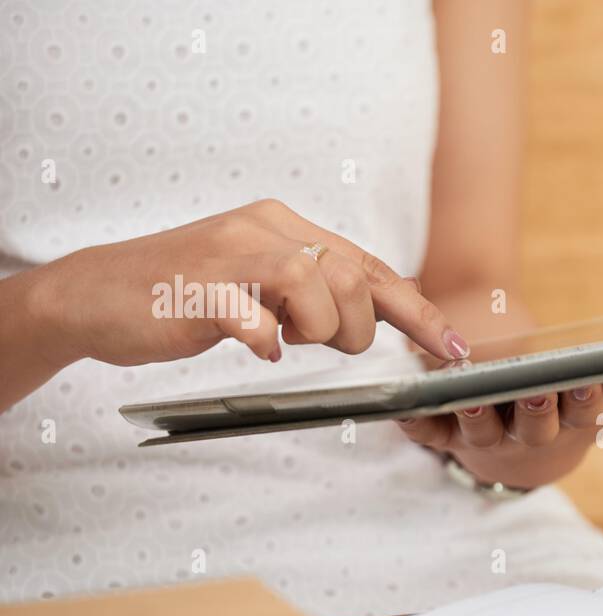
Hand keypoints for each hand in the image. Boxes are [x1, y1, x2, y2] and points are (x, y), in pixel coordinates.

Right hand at [31, 199, 468, 369]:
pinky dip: (267, 342)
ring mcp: (230, 257)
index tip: (454, 349)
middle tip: (318, 342)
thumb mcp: (261, 284)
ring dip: (315, 332)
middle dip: (356, 328)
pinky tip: (254, 346)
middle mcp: (264, 230)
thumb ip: (314, 291)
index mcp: (285, 227)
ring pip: (318, 290)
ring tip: (281, 337)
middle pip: (354, 278)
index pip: (370, 267)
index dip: (419, 311)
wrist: (96, 296)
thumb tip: (373, 315)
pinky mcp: (199, 291)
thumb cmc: (187, 296)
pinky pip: (258, 320)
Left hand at [397, 363, 602, 489]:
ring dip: (472, 414)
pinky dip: (411, 418)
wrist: (514, 425)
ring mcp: (481, 434)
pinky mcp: (438, 428)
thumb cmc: (577, 405)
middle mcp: (525, 438)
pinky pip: (421, 429)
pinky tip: (405, 399)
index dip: (585, 402)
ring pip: (475, 429)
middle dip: (537, 410)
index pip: (583, 416)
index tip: (588, 381)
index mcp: (571, 428)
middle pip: (532, 428)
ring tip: (468, 393)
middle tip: (538, 387)